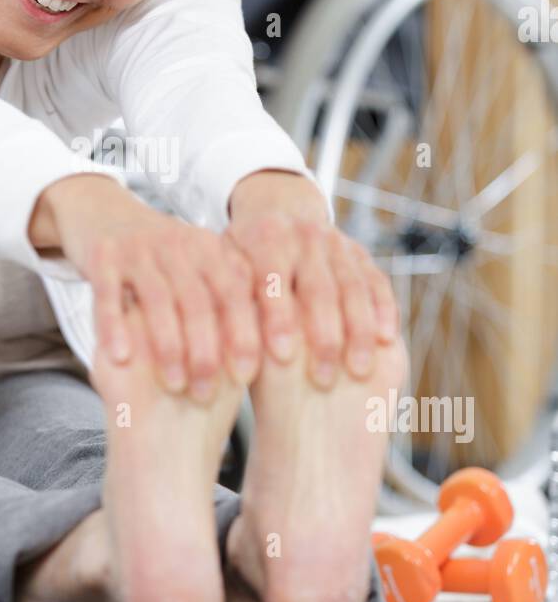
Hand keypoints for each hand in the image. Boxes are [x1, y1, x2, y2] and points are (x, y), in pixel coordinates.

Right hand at [31, 174, 261, 400]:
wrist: (104, 212)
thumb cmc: (160, 256)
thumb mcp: (199, 264)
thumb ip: (230, 295)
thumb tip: (269, 347)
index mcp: (209, 249)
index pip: (235, 293)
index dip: (243, 334)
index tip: (247, 377)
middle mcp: (178, 244)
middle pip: (199, 300)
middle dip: (207, 350)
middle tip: (208, 393)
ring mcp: (138, 249)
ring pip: (158, 300)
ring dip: (168, 346)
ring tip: (174, 385)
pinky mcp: (102, 255)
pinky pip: (109, 294)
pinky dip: (115, 326)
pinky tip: (121, 358)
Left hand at [226, 171, 400, 387]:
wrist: (275, 223)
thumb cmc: (238, 274)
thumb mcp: (224, 280)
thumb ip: (226, 305)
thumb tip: (216, 344)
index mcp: (264, 238)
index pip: (271, 279)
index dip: (277, 317)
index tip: (282, 356)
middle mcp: (303, 235)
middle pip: (318, 288)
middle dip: (322, 334)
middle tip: (321, 379)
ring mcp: (337, 244)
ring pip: (353, 288)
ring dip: (358, 330)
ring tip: (356, 371)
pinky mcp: (363, 257)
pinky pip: (378, 284)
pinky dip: (383, 310)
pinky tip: (385, 341)